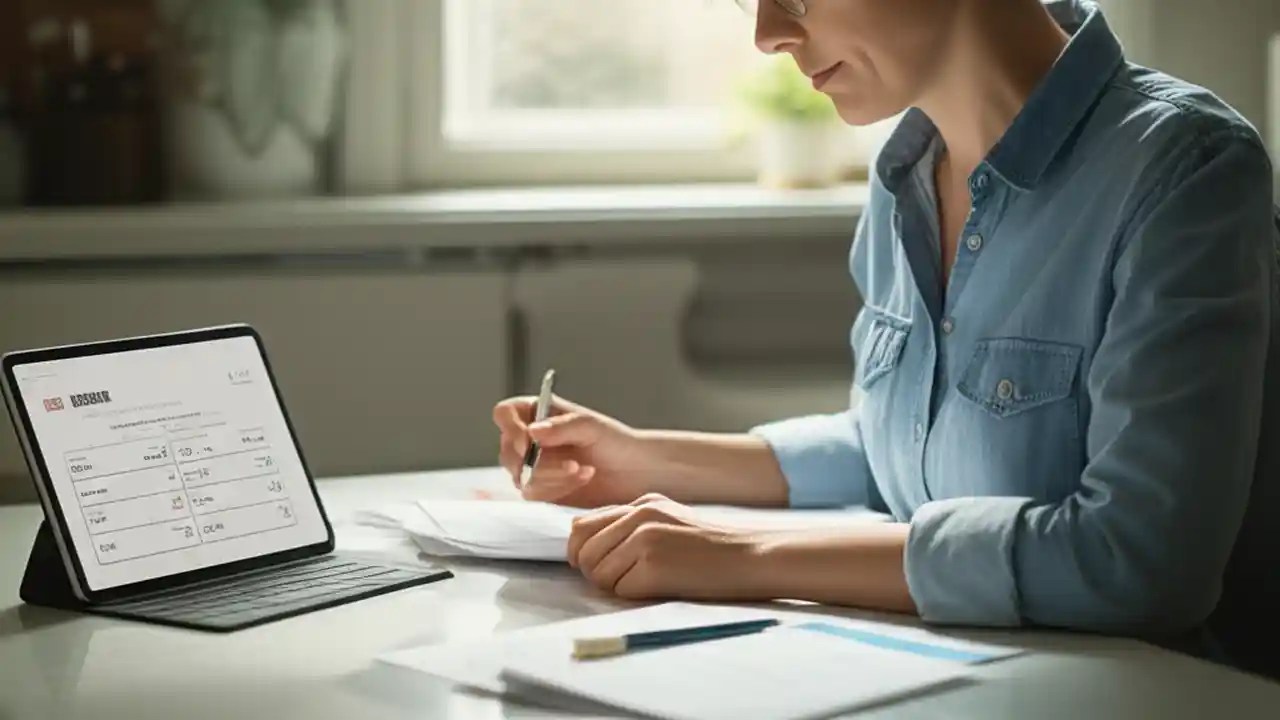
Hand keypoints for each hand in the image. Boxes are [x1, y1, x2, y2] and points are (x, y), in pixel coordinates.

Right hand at [492, 395, 651, 506]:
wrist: (634, 472)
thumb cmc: (615, 441)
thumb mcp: (591, 427)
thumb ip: (562, 427)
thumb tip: (532, 431)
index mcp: (538, 413)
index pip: (505, 414)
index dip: (509, 427)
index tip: (527, 442)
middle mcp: (530, 438)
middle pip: (507, 450)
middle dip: (535, 462)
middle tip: (570, 463)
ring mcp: (533, 465)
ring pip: (520, 475)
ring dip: (552, 476)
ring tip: (584, 470)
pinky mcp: (542, 489)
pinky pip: (534, 493)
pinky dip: (559, 488)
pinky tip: (584, 478)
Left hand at [567, 493, 761, 600]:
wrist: (750, 557)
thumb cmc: (713, 548)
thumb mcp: (670, 521)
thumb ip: (633, 526)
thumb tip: (590, 547)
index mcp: (642, 503)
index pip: (583, 524)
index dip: (580, 550)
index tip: (592, 565)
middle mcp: (639, 515)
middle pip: (583, 549)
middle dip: (592, 572)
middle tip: (619, 581)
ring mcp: (645, 538)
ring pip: (597, 572)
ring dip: (613, 586)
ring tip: (644, 583)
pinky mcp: (654, 565)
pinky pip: (620, 589)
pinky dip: (633, 595)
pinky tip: (659, 587)